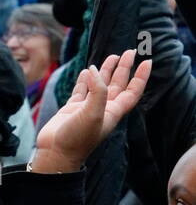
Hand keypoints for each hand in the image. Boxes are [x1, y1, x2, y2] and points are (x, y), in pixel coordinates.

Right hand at [32, 50, 150, 171]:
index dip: (140, 77)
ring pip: (100, 85)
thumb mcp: (93, 113)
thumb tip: (93, 70)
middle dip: (124, 68)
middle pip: (118, 84)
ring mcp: (87, 108)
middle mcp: (103, 108)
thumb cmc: (78, 138)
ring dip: (106, 71)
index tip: (146, 61)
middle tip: (129, 52)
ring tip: (111, 57)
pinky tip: (86, 72)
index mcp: (113, 111)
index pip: (132, 91)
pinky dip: (84, 80)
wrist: (57, 153)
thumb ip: (96, 91)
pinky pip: (81, 90)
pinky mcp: (72, 109)